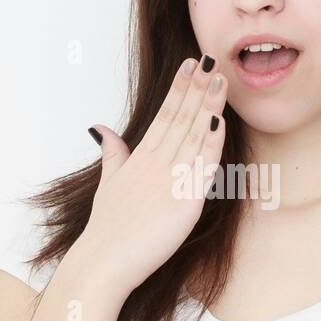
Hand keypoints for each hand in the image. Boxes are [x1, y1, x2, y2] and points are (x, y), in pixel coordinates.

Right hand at [77, 55, 227, 294]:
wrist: (103, 262)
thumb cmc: (106, 229)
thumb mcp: (107, 183)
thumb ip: (112, 154)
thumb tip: (100, 129)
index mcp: (139, 158)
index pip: (163, 115)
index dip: (180, 88)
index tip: (191, 64)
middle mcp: (155, 164)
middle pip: (180, 118)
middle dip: (197, 87)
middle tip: (211, 59)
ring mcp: (168, 182)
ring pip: (192, 136)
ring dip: (208, 106)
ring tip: (220, 79)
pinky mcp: (182, 203)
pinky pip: (200, 170)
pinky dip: (210, 146)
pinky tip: (217, 124)